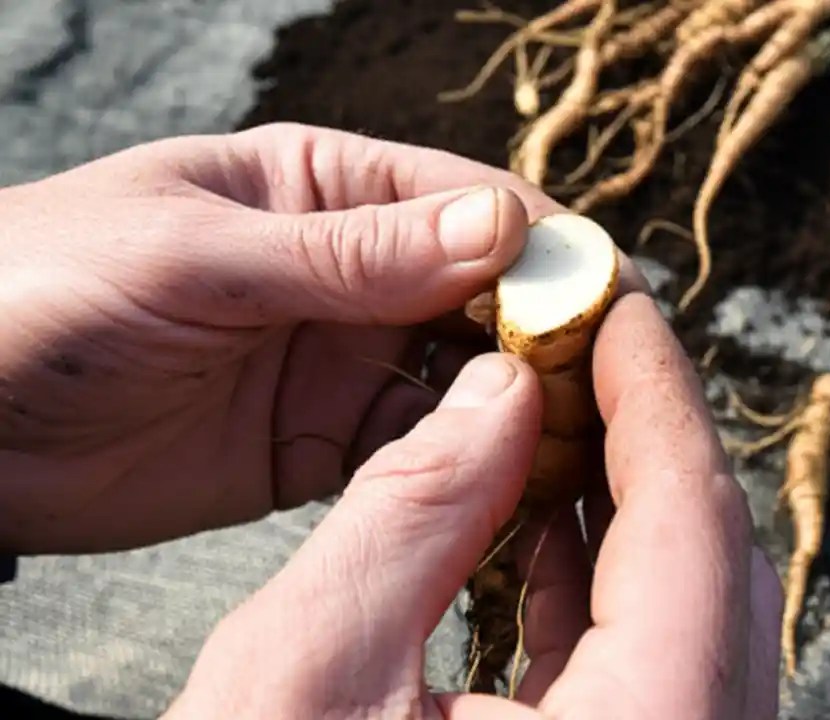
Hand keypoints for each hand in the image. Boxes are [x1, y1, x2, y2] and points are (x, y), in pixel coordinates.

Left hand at [0, 123, 614, 552]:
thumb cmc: (44, 292)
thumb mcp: (198, 254)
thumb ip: (350, 252)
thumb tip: (500, 228)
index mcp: (323, 187)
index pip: (465, 203)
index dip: (543, 245)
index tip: (604, 297)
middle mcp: (350, 271)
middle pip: (487, 293)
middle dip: (546, 332)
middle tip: (603, 386)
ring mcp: (341, 360)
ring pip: (467, 375)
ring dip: (519, 402)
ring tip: (566, 441)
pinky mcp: (323, 445)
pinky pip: (421, 450)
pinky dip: (471, 464)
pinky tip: (505, 481)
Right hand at [163, 294, 781, 718]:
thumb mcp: (305, 678)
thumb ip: (410, 518)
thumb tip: (494, 395)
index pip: (694, 522)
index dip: (656, 391)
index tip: (618, 301)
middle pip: (713, 562)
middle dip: (644, 435)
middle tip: (583, 344)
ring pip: (689, 612)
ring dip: (622, 503)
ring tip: (556, 411)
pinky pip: (647, 667)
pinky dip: (598, 584)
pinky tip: (541, 518)